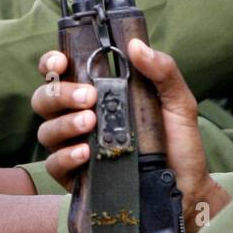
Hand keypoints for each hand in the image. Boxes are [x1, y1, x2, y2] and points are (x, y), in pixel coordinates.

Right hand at [32, 40, 223, 232]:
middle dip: (60, 93)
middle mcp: (80, 117)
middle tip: (89, 96)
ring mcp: (75, 147)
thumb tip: (135, 45)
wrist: (186, 187)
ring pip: (46, 130)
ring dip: (65, 123)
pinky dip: (66, 155)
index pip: (61, 72)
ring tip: (90, 123)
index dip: (51, 62)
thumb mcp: (178, 102)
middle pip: (45, 98)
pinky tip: (85, 152)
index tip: (61, 60)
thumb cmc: (178, 141)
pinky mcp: (76, 176)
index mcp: (98, 93)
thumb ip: (162, 71)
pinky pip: (54, 164)